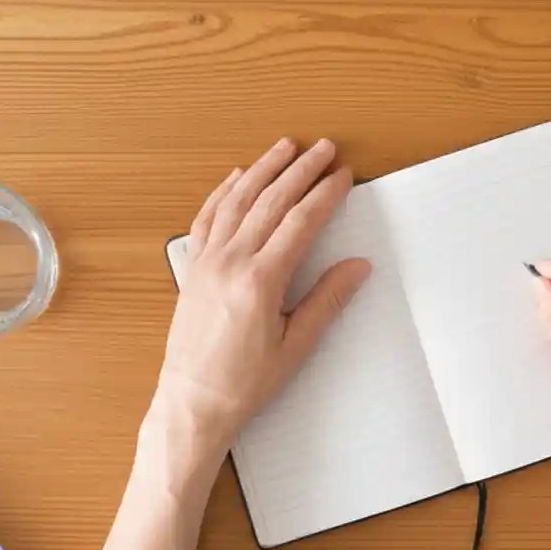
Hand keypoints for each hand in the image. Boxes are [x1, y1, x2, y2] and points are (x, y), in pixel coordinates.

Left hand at [158, 138, 371, 449]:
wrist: (193, 402)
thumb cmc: (243, 383)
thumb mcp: (296, 345)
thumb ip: (327, 300)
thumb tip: (357, 267)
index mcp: (261, 281)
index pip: (300, 222)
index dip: (325, 195)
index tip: (343, 176)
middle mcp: (230, 263)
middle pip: (271, 201)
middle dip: (301, 170)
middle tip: (325, 149)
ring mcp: (207, 262)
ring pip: (237, 200)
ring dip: (264, 169)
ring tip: (286, 147)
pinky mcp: (193, 269)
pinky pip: (207, 218)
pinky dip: (223, 192)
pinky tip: (237, 176)